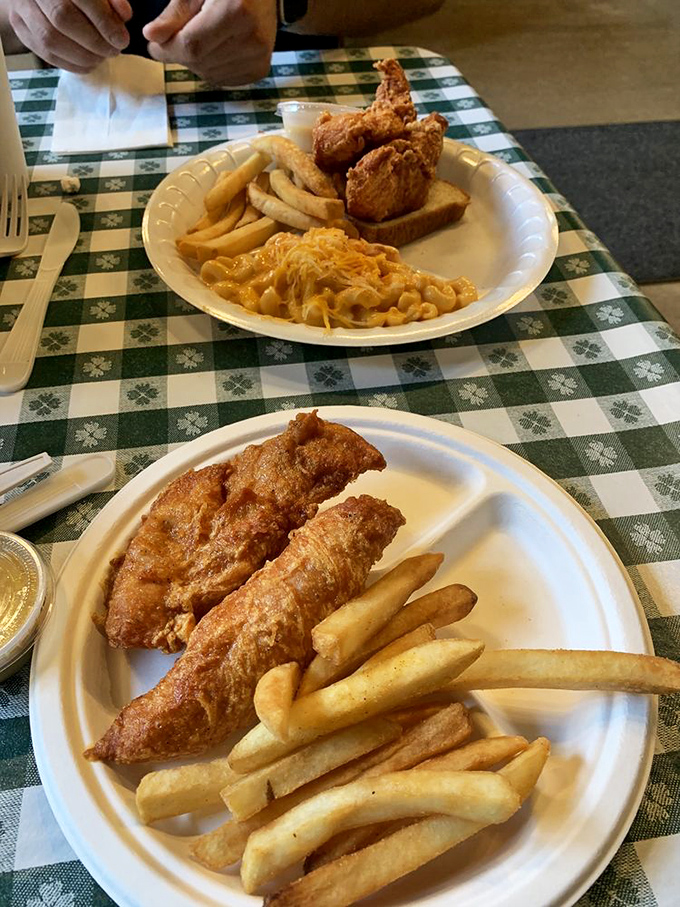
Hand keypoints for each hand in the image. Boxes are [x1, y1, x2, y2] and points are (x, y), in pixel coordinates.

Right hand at [9, 0, 131, 72]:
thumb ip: (111, 0)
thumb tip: (124, 15)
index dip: (104, 23)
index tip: (121, 40)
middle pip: (63, 20)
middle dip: (94, 42)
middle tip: (113, 51)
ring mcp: (23, 8)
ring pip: (50, 39)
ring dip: (83, 57)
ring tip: (101, 58)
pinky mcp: (20, 27)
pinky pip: (44, 53)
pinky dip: (71, 64)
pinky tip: (88, 64)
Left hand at [144, 0, 276, 86]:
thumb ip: (175, 13)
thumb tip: (152, 36)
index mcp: (236, 11)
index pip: (192, 46)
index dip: (166, 50)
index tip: (154, 45)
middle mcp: (252, 38)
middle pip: (199, 62)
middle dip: (180, 54)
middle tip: (176, 39)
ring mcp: (259, 56)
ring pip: (209, 74)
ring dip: (195, 62)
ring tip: (200, 40)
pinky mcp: (261, 68)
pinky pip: (224, 80)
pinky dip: (211, 69)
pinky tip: (214, 50)